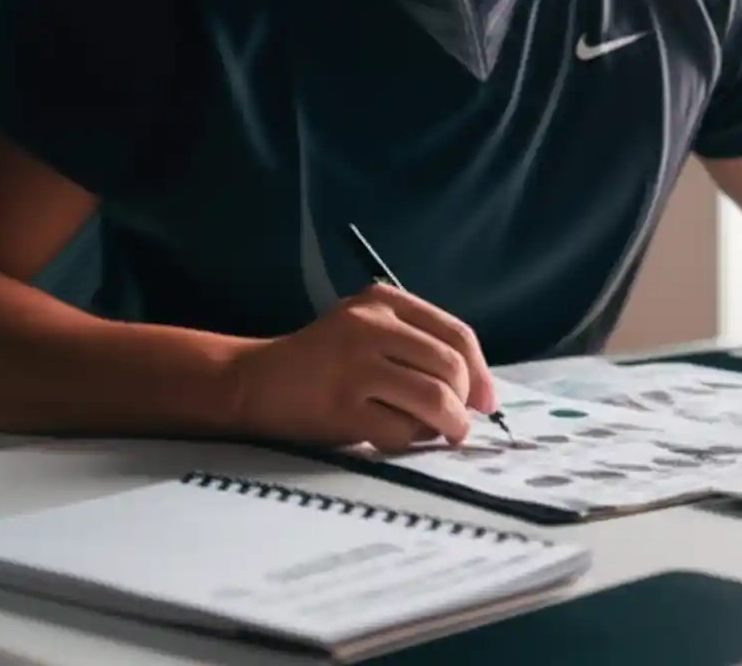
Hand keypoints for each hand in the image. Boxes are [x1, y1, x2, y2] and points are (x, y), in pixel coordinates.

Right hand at [228, 283, 495, 451]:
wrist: (254, 382)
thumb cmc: (323, 363)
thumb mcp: (369, 333)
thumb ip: (418, 349)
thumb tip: (479, 394)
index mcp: (383, 302)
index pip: (456, 335)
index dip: (481, 373)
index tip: (486, 401)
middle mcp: (371, 327)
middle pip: (451, 367)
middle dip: (466, 403)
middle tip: (459, 424)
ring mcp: (355, 365)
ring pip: (434, 399)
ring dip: (448, 425)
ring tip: (440, 434)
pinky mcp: (342, 406)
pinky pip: (401, 430)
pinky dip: (407, 440)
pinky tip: (392, 436)